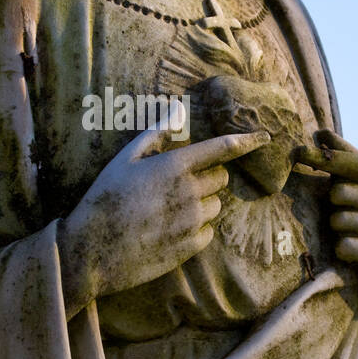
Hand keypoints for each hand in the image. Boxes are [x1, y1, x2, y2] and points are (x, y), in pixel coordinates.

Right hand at [58, 115, 270, 316]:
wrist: (92, 250)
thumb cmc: (105, 198)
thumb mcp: (125, 159)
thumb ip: (157, 133)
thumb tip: (177, 108)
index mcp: (174, 166)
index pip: (223, 149)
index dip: (248, 141)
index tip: (265, 137)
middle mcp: (189, 192)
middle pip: (221, 178)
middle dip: (208, 177)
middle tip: (179, 184)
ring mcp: (192, 221)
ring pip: (216, 205)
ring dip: (203, 203)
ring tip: (170, 209)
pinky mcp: (191, 247)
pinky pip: (208, 232)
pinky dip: (196, 228)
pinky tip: (169, 229)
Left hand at [294, 129, 357, 354]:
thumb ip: (350, 164)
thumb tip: (320, 132)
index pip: (354, 162)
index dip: (324, 156)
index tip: (297, 151)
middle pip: (339, 193)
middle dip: (334, 207)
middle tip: (349, 218)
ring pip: (339, 221)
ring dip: (339, 231)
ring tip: (357, 238)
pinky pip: (344, 246)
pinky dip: (344, 251)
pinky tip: (357, 254)